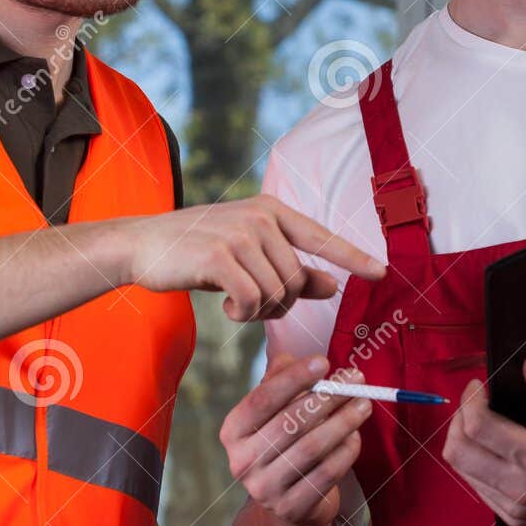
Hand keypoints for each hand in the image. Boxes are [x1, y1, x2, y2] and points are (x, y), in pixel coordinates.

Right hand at [126, 196, 383, 322]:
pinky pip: (253, 301)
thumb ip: (291, 269)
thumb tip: (333, 284)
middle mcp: (260, 217)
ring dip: (260, 312)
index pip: (323, 236)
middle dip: (282, 304)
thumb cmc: (196, 251)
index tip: (382, 272)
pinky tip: (227, 308)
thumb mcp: (248, 256)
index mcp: (272, 211)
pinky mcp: (219, 256)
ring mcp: (240, 234)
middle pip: (298, 279)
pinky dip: (243, 314)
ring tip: (237, 305)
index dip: (354, 256)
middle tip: (256, 307)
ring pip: (277, 293)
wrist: (142, 245)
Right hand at [220, 351, 372, 525]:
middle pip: (290, 423)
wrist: (287, 505)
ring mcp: (265, 489)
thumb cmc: (282, 446)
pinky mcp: (291, 508)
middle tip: (356, 381)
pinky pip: (325, 474)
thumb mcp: (273, 414)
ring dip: (343, 422)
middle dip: (327, 398)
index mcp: (232, 432)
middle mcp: (242, 462)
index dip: (293, 379)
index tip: (323, 362)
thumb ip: (277, 383)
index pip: (261, 399)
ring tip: (363, 405)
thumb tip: (289, 358)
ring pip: (311, 448)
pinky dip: (345, 452)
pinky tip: (356, 436)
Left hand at [442, 356, 525, 525]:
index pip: (475, 428)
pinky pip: (478, 488)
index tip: (479, 385)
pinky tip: (495, 447)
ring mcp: (520, 508)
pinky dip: (477, 463)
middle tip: (475, 402)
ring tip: (485, 420)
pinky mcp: (520, 517)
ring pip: (463, 471)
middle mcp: (524, 489)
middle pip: (458, 452)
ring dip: (466, 441)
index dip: (469, 399)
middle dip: (458, 419)